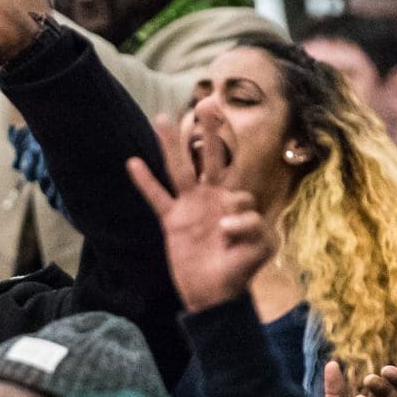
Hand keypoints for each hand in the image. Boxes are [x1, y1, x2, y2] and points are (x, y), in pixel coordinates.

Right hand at [125, 113, 279, 311]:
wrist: (215, 294)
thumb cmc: (241, 269)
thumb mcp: (263, 247)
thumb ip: (257, 226)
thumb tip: (226, 218)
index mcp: (235, 200)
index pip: (237, 184)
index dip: (236, 205)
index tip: (229, 233)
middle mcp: (211, 197)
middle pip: (209, 157)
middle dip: (210, 131)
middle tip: (208, 103)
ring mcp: (189, 207)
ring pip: (179, 169)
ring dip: (172, 144)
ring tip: (164, 118)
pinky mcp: (172, 221)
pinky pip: (157, 197)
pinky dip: (145, 182)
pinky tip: (134, 162)